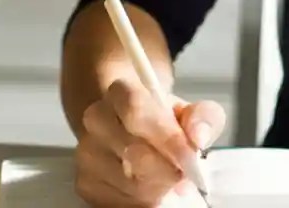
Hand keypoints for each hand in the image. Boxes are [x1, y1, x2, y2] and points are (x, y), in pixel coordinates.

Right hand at [74, 78, 225, 207]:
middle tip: (185, 174)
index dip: (167, 137)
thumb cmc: (165, 121)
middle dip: (167, 169)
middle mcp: (96, 120)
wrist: (133, 133)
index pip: (137, 110)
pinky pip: (121, 202)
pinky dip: (144, 202)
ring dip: (158, 188)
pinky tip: (152, 190)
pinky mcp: (86, 184)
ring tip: (170, 180)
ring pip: (129, 183)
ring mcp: (86, 153)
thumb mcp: (191, 111)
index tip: (190, 156)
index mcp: (121, 93)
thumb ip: (203, 117)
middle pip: (134, 152)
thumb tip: (198, 137)